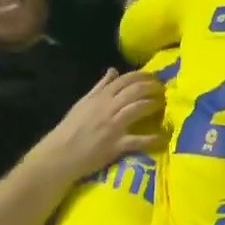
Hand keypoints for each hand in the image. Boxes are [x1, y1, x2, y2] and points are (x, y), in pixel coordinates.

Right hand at [35, 69, 166, 178]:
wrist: (61, 154)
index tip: (154, 76)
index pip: (124, 80)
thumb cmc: (72, 128)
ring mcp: (113, 126)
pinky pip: (139, 140)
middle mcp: (108, 108)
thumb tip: (114, 70)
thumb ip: (100, 87)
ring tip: (164, 105)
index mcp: (100, 97)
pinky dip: (153, 138)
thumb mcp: (84, 103)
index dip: (142, 76)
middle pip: (135, 90)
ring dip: (154, 104)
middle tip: (163, 89)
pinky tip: (163, 137)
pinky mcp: (117, 144)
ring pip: (138, 108)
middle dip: (152, 87)